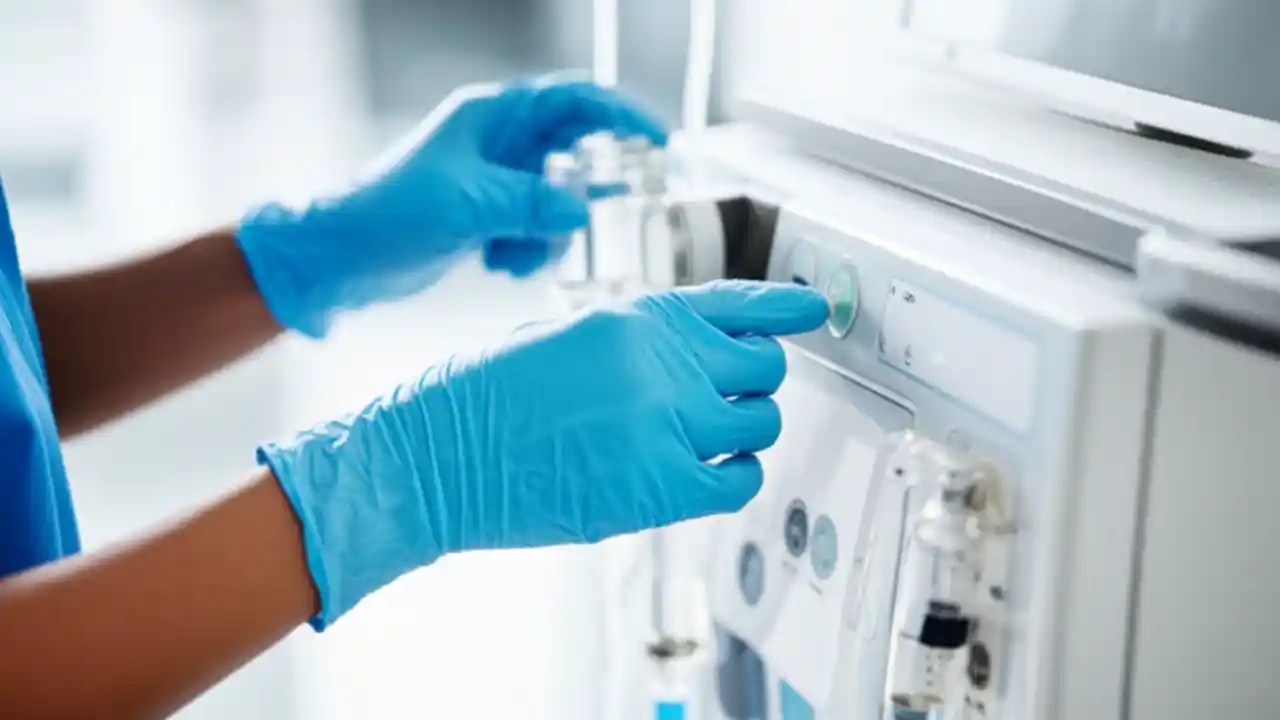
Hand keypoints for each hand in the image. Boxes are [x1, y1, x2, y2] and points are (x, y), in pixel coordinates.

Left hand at [236, 80, 666, 336]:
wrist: (340, 259)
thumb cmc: (386, 214)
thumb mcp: (463, 205)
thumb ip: (527, 203)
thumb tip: (581, 210)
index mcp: (493, 116)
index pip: (573, 100)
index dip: (621, 114)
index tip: (659, 141)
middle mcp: (500, 141)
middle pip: (574, 150)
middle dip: (587, 187)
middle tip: (605, 214)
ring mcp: (496, 179)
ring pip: (559, 197)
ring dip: (549, 233)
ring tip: (512, 255)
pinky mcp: (491, 215)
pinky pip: (537, 227)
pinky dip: (529, 249)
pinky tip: (497, 264)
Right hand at [260, 281, 828, 627]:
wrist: (436, 454)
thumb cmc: (483, 395)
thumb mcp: (566, 337)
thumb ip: (637, 343)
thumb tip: (694, 360)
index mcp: (639, 316)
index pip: (740, 303)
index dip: (786, 308)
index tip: (814, 311)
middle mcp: (665, 362)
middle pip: (765, 367)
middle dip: (752, 382)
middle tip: (725, 398)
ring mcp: (668, 424)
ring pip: (762, 423)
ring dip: (743, 431)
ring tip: (703, 439)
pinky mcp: (661, 487)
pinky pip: (741, 479)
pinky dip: (735, 475)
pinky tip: (706, 472)